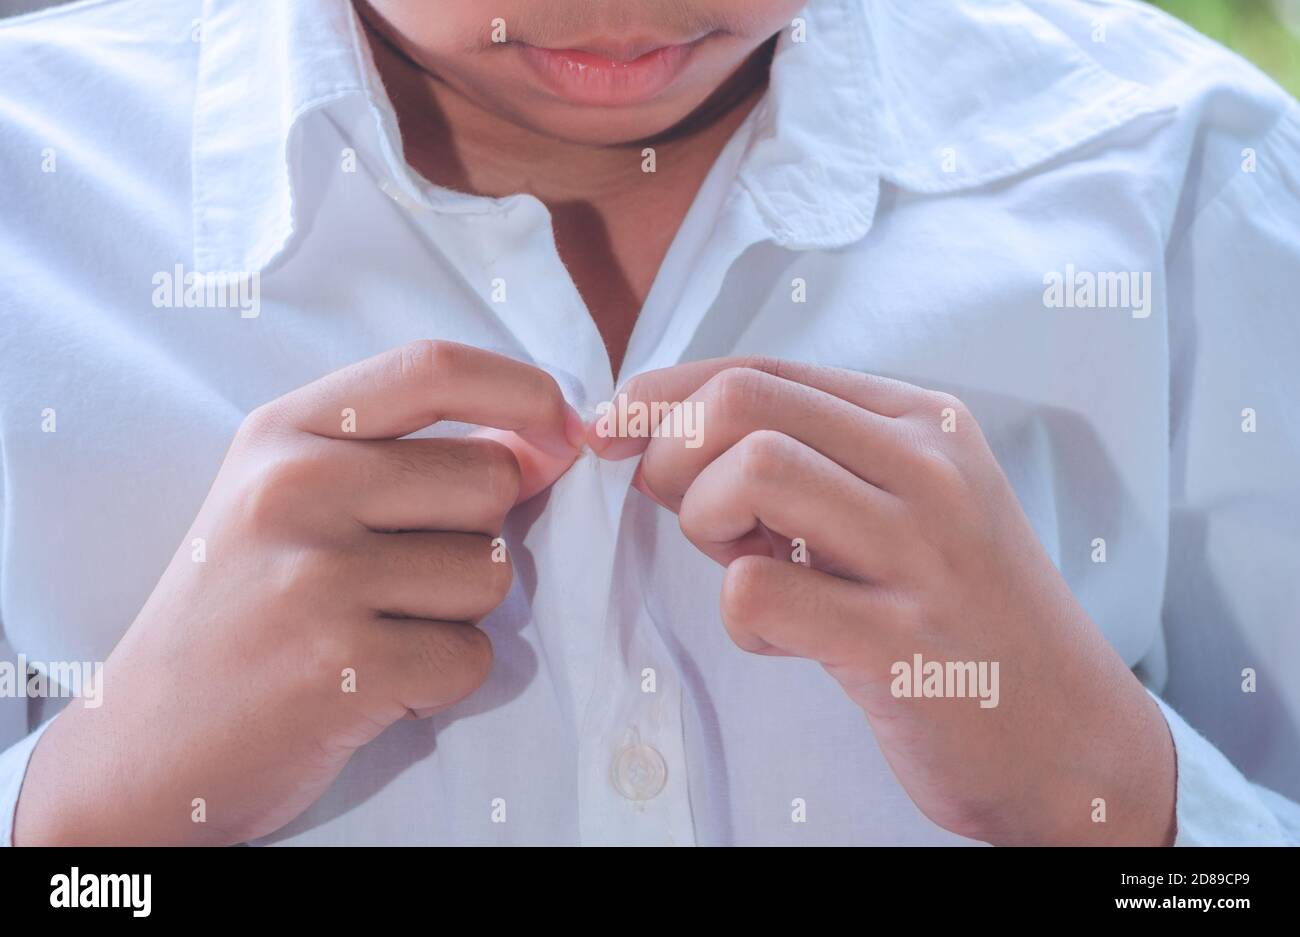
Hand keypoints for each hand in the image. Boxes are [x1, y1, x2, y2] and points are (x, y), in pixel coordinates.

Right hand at [14, 341, 582, 844]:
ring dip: (459, 614)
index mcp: (285, 434)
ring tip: (378, 629)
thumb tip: (552, 442)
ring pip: (493, 572)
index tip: (563, 426)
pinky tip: (373, 681)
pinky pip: (473, 656)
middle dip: (480, 534)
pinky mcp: (343, 665)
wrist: (145, 743)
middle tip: (403, 579)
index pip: (433, 368)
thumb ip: (409, 458)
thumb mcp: (295, 501)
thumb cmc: (241, 610)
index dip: (522, 389)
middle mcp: (296, 489)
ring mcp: (317, 576)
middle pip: (491, 479)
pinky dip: (442, 679)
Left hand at [592, 357, 1175, 845]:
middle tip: (691, 516)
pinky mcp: (903, 643)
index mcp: (921, 422)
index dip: (662, 392)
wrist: (1070, 735)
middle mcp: (929, 469)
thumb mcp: (898, 510)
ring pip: (752, 471)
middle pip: (743, 402)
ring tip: (745, 564)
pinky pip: (757, 593)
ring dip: (706, 522)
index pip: (760, 368)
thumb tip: (659, 439)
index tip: (610, 429)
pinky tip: (784, 636)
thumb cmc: (960, 614)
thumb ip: (801, 463)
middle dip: (672, 452)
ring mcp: (923, 554)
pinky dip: (741, 615)